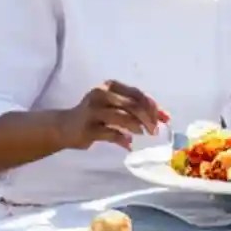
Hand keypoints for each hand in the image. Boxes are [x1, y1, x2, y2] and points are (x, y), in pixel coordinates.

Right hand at [52, 80, 169, 151]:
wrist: (64, 126)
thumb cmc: (95, 115)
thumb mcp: (114, 106)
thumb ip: (136, 109)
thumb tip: (163, 118)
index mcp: (110, 86)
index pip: (137, 93)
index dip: (153, 106)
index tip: (165, 118)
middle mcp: (101, 94)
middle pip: (131, 104)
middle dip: (147, 118)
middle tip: (155, 131)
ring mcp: (93, 111)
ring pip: (122, 117)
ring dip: (136, 127)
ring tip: (142, 135)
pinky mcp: (88, 128)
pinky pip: (111, 134)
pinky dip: (123, 140)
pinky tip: (129, 145)